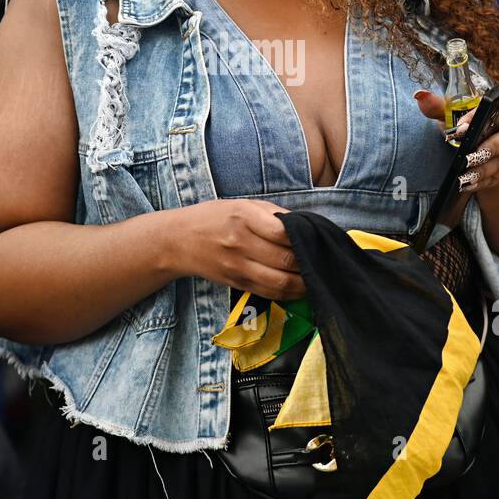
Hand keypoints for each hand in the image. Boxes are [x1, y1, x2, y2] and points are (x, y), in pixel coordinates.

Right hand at [170, 199, 304, 300]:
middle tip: (320, 260)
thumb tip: (305, 226)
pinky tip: (300, 288)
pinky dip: (289, 293)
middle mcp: (240, 243)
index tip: (314, 238)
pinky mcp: (237, 283)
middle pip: (285, 259)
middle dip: (308, 262)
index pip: (284, 232)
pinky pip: (269, 293)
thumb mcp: (243, 204)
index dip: (304, 237)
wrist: (178, 240)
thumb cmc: (214, 218)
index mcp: (243, 217)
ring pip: (280, 282)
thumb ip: (274, 214)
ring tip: (315, 277)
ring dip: (303, 283)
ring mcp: (238, 267)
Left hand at [413, 88, 498, 202]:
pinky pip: (496, 178)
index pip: (495, 113)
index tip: (459, 128)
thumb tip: (420, 95)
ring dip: (482, 172)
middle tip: (467, 159)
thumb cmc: (469, 124)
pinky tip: (468, 185)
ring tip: (464, 177)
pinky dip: (482, 183)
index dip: (479, 120)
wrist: (485, 144)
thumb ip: (438, 105)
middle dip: (486, 151)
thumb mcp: (455, 113)